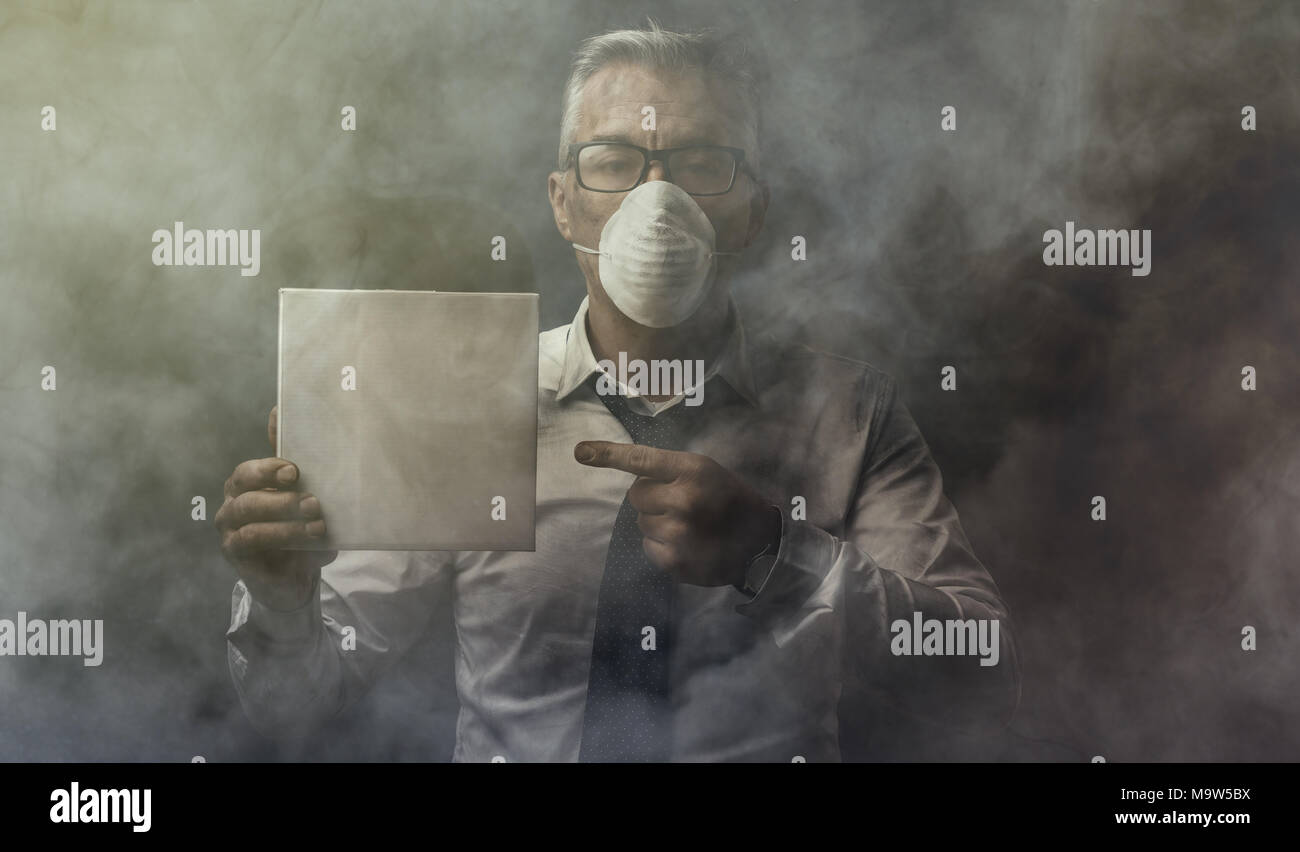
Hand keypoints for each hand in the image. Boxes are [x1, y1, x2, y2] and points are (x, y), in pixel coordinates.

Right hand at [214, 406, 337, 610]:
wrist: (294, 573)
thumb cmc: (296, 523)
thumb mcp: (301, 494)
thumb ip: (290, 461)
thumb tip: (277, 412)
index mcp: (244, 484)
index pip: (248, 471)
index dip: (268, 469)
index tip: (294, 472)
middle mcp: (231, 506)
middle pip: (246, 495)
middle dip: (281, 499)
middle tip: (313, 503)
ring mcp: (230, 533)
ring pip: (250, 523)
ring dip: (286, 525)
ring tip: (317, 527)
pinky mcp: (236, 556)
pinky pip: (253, 545)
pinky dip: (282, 542)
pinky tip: (307, 546)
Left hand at [575, 440, 780, 586]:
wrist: (761, 541)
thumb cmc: (729, 498)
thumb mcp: (706, 470)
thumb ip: (670, 470)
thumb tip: (629, 478)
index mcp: (693, 470)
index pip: (641, 460)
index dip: (608, 455)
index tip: (580, 453)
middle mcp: (684, 500)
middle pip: (635, 495)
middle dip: (651, 498)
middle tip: (680, 502)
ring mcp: (679, 534)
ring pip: (641, 522)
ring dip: (657, 522)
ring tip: (688, 524)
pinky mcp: (676, 562)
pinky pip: (648, 547)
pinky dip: (662, 546)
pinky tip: (686, 543)